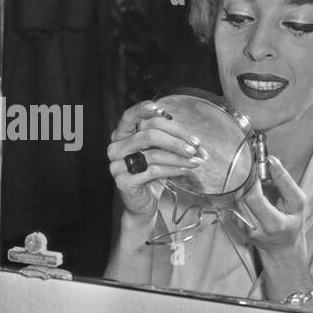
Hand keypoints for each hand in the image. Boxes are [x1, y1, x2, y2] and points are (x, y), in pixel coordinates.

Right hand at [106, 100, 206, 219]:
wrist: (143, 203)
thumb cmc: (151, 173)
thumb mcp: (158, 151)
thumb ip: (168, 140)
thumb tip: (194, 141)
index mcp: (121, 134)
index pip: (130, 116)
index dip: (144, 110)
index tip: (161, 110)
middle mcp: (116, 147)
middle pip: (149, 134)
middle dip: (176, 139)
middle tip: (195, 146)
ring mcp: (117, 165)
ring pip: (154, 153)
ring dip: (179, 156)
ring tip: (196, 160)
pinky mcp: (124, 181)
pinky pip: (153, 171)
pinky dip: (173, 168)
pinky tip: (186, 168)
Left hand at [230, 155, 312, 298]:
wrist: (282, 246)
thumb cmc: (292, 222)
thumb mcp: (297, 203)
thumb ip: (286, 182)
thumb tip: (271, 160)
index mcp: (274, 224)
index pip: (254, 198)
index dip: (253, 180)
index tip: (258, 166)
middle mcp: (256, 229)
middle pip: (242, 197)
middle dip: (248, 180)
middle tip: (255, 169)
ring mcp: (244, 229)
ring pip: (236, 200)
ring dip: (244, 185)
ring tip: (254, 178)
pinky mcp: (237, 226)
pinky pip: (234, 205)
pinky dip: (240, 193)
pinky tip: (250, 189)